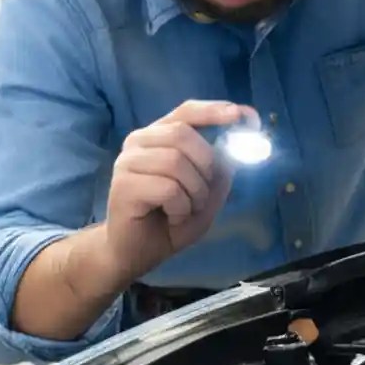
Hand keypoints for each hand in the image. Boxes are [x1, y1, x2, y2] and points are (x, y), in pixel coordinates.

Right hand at [100, 100, 259, 281]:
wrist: (135, 254)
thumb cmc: (169, 222)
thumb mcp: (206, 196)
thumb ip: (220, 173)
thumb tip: (234, 151)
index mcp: (159, 137)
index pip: (186, 111)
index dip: (215, 110)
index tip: (242, 115)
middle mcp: (140, 142)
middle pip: (183, 133)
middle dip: (205, 166)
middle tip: (202, 195)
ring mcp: (127, 161)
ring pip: (175, 161)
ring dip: (194, 192)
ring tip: (185, 210)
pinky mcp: (123, 185)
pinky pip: (168, 188)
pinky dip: (181, 207)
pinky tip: (172, 217)